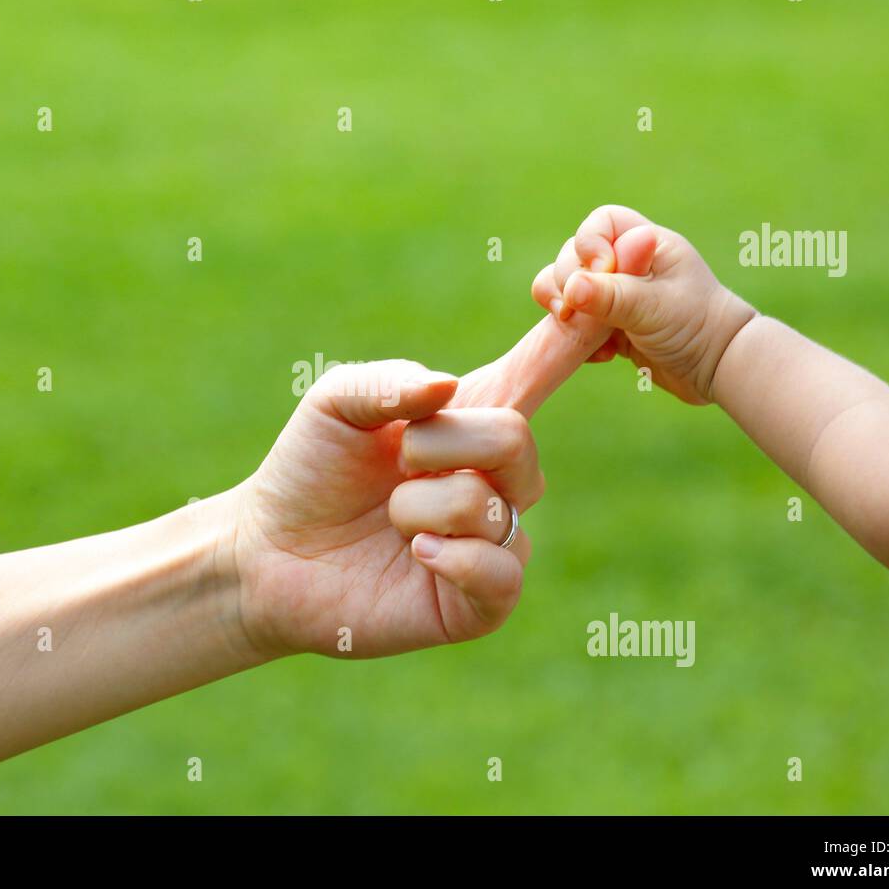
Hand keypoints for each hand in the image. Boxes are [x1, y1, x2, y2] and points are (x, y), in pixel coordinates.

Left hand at [230, 302, 618, 658]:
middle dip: (438, 446)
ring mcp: (491, 540)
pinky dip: (454, 557)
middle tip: (393, 464)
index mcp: (471, 419)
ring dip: (418, 507)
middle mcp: (494, 477)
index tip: (621, 287)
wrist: (267, 552)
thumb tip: (449, 388)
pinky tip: (415, 553)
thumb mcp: (335, 404)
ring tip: (387, 520)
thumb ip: (390, 383)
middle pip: (516, 439)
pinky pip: (501, 573)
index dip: (579, 336)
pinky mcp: (477, 602)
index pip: (543, 369)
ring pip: (490, 506)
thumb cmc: (308, 468)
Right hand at [531, 204, 756, 404]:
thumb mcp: (653, 308)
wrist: (718, 370)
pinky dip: (576, 336)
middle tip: (575, 311)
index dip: (589, 245)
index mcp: (645, 245)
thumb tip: (570, 288)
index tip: (602, 273)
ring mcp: (617, 296)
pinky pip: (575, 322)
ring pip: (568, 288)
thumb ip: (610, 296)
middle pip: (574, 255)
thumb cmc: (697, 327)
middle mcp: (628, 265)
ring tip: (575, 328)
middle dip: (567, 281)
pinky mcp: (609, 326)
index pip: (600, 224)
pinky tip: (600, 354)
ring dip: (564, 308)